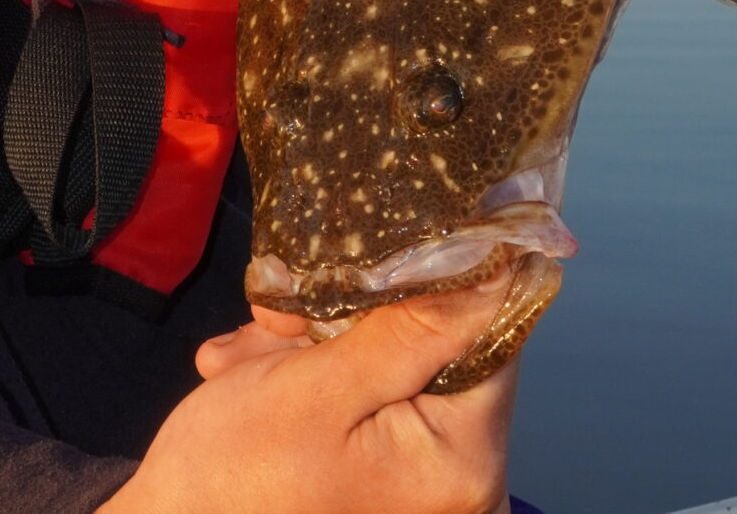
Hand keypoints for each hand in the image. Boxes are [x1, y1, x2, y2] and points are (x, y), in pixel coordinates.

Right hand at [103, 275, 517, 513]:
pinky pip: (366, 389)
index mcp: (462, 465)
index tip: (357, 256)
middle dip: (350, 314)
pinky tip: (255, 375)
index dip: (425, 273)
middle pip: (432, 341)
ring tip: (250, 359)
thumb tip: (503, 261)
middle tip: (276, 319)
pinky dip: (310, 371)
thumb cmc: (233, 477)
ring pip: (388, 354)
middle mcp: (459, 480)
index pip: (487, 328)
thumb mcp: (316, 390)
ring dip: (315, 340)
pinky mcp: (383, 470)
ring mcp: (420, 480)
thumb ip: (410, 327)